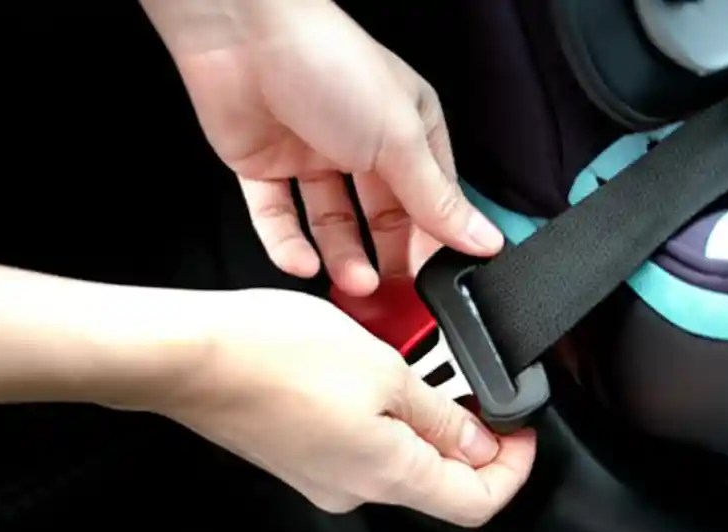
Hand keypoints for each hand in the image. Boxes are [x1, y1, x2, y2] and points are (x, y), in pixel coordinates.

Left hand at [148, 0, 505, 295]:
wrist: (242, 34)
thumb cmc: (330, 64)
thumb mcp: (400, 141)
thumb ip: (438, 201)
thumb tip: (484, 241)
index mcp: (409, 128)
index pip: (433, 200)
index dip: (438, 243)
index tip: (440, 285)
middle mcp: (363, 142)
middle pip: (383, 218)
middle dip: (389, 259)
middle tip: (395, 301)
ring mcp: (312, 154)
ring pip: (332, 224)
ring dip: (344, 259)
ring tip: (355, 286)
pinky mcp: (264, 166)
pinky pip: (279, 218)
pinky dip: (288, 246)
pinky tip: (302, 264)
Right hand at [154, 288, 536, 525]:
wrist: (188, 357)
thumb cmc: (271, 357)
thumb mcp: (383, 368)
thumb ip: (439, 414)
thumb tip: (478, 442)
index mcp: (387, 475)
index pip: (478, 502)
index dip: (513, 469)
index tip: (522, 430)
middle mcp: (355, 490)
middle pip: (438, 480)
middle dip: (466, 431)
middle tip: (466, 376)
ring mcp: (322, 476)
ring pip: (397, 456)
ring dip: (419, 415)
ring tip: (411, 359)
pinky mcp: (297, 455)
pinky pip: (358, 442)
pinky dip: (379, 411)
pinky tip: (365, 367)